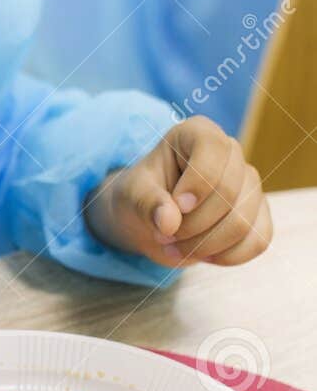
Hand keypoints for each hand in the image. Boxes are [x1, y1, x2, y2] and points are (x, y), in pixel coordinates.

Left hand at [83, 117, 272, 268]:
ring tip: (175, 248)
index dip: (198, 182)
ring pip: (242, 222)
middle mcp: (230, 153)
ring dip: (205, 245)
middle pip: (228, 192)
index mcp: (197, 133)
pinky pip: (257, 241)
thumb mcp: (132, 195)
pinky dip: (227, 256)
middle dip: (193, 224)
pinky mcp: (258, 215)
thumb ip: (147, 203)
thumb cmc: (140, 196)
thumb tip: (168, 221)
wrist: (150, 220)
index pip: (213, 149)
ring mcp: (249, 184)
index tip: (177, 206)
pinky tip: (203, 255)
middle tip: (164, 235)